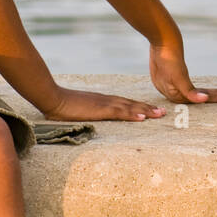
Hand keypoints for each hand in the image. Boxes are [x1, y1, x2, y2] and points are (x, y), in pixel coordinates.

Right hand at [42, 86, 164, 121]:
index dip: (139, 106)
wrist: (54, 98)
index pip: (125, 103)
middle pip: (131, 104)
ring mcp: (104, 104)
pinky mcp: (100, 109)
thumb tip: (91, 118)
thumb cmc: (62, 106)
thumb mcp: (79, 109)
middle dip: (148, 108)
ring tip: (159, 114)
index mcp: (103, 100)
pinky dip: (132, 114)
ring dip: (146, 110)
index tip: (151, 110)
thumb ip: (87, 112)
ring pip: (130, 107)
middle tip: (163, 112)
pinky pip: (120, 112)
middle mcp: (107, 100)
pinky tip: (143, 117)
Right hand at [150, 41, 216, 103]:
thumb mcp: (178, 76)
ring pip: (192, 92)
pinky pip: (188, 86)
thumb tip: (202, 100)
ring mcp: (169, 81)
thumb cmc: (168, 56)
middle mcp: (169, 90)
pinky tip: (204, 92)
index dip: (211, 99)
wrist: (161, 37)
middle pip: (194, 97)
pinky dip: (198, 90)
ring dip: (207, 94)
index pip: (194, 101)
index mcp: (170, 93)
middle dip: (212, 97)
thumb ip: (188, 91)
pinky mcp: (171, 73)